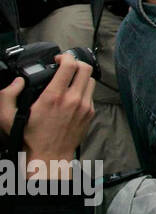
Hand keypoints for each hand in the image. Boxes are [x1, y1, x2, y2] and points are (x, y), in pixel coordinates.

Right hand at [0, 54, 95, 175]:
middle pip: (85, 68)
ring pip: (91, 80)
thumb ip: (8, 95)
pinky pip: (91, 94)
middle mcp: (73, 99)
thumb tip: (18, 81)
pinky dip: (83, 90)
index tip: (58, 59)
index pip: (69, 65)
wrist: (49, 156)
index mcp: (53, 97)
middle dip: (76, 63)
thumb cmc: (30, 137)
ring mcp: (84, 107)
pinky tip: (73, 94)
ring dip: (81, 76)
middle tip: (66, 66)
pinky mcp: (90, 114)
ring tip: (70, 79)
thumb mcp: (7, 117)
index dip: (65, 57)